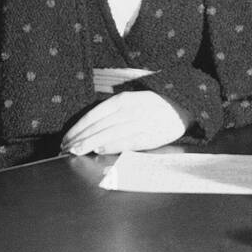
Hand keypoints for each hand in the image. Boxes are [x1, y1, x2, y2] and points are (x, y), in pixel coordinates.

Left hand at [61, 91, 191, 154]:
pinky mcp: (151, 136)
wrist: (185, 106)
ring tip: (76, 151)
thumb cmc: (155, 104)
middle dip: (80, 138)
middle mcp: (130, 110)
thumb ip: (114, 111)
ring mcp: (141, 123)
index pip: (95, 114)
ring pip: (110, 134)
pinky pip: (128, 142)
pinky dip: (112, 145)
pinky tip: (99, 150)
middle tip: (65, 148)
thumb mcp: (133, 99)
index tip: (66, 137)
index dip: (79, 127)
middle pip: (100, 126)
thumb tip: (92, 126)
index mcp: (125, 99)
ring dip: (90, 143)